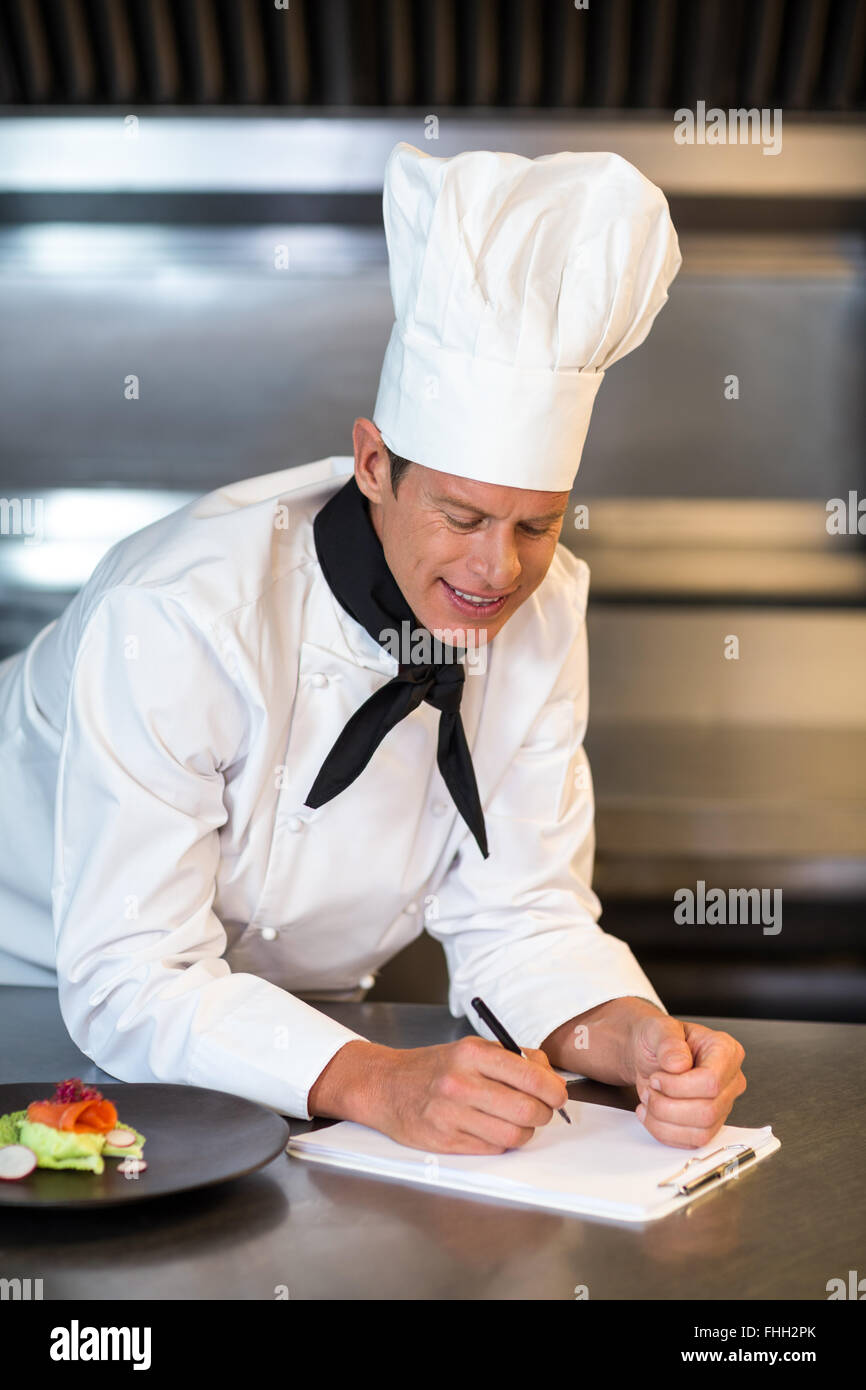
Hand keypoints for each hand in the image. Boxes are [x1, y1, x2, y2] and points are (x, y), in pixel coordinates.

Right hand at [369, 1036, 568, 1154]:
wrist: (386, 1085)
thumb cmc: (436, 1067)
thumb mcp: (472, 1049)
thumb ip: (514, 1059)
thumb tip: (551, 1078)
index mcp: (472, 1054)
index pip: (531, 1077)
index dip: (554, 1090)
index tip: (557, 1095)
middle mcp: (460, 1083)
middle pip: (527, 1110)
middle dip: (543, 1114)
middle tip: (540, 1110)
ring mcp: (451, 1114)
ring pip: (514, 1135)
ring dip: (524, 1131)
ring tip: (515, 1120)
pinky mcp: (444, 1141)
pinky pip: (493, 1148)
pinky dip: (501, 1141)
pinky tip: (491, 1128)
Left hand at [627, 1016, 746, 1148]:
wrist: (650, 1054)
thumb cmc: (659, 1040)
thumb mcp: (658, 1028)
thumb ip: (668, 1041)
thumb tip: (678, 1063)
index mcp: (726, 1051)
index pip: (711, 1082)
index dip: (679, 1086)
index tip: (657, 1077)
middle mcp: (730, 1081)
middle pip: (707, 1111)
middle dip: (668, 1105)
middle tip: (650, 1088)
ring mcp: (722, 1106)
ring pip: (701, 1133)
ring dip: (664, 1121)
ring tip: (648, 1099)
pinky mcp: (709, 1125)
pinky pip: (691, 1142)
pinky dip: (663, 1132)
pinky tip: (650, 1114)